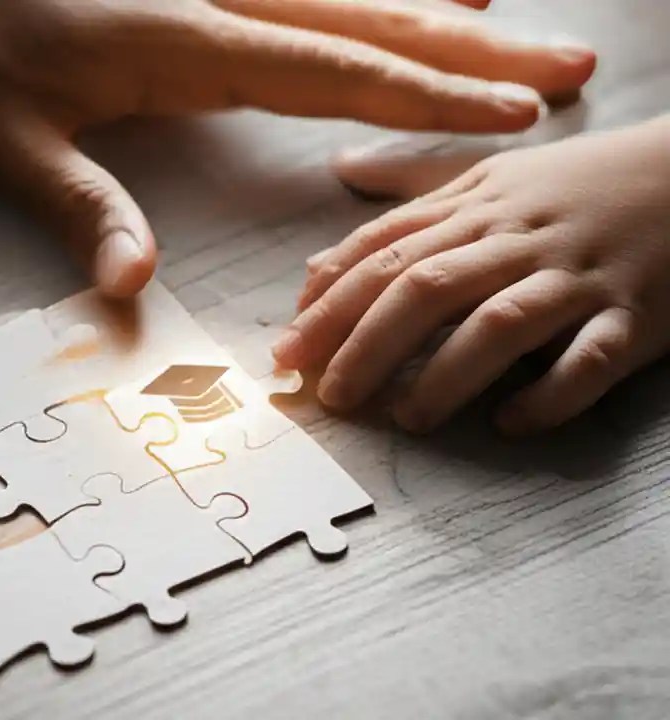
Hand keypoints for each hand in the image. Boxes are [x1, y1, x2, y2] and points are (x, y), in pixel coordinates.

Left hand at [0, 0, 595, 296]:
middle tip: (562, 69)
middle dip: (467, 51)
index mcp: (179, 41)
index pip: (331, 70)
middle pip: (363, 19)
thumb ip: (79, 207)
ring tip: (512, 23)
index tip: (509, 115)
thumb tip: (136, 289)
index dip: (426, 95)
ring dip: (430, 11)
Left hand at [274, 118, 669, 434]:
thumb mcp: (491, 174)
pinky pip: (591, 360)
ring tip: (404, 417)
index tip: (286, 349)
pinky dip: (549, 395)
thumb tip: (333, 200)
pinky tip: (509, 422)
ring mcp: (579, 276)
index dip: (329, 303)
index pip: (385, 251)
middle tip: (329, 395)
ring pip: (501, 323)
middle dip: (365, 343)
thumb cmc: (577, 183)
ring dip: (445, 374)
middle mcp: (519, 238)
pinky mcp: (638, 316)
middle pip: (426, 287)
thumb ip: (413, 198)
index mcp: (477, 206)